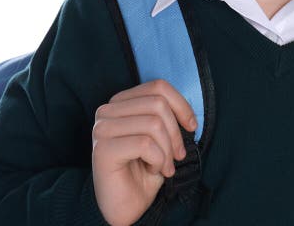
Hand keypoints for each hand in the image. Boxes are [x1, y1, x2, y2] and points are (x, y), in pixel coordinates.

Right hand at [92, 78, 196, 225]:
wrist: (126, 206)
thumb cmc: (143, 170)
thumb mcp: (161, 138)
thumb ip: (167, 117)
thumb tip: (188, 115)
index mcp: (120, 102)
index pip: (158, 87)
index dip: (181, 105)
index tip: (192, 126)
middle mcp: (107, 111)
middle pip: (158, 104)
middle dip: (175, 133)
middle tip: (176, 156)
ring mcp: (102, 129)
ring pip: (153, 124)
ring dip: (167, 151)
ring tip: (163, 166)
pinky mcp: (103, 149)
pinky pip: (145, 144)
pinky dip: (157, 160)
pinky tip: (152, 170)